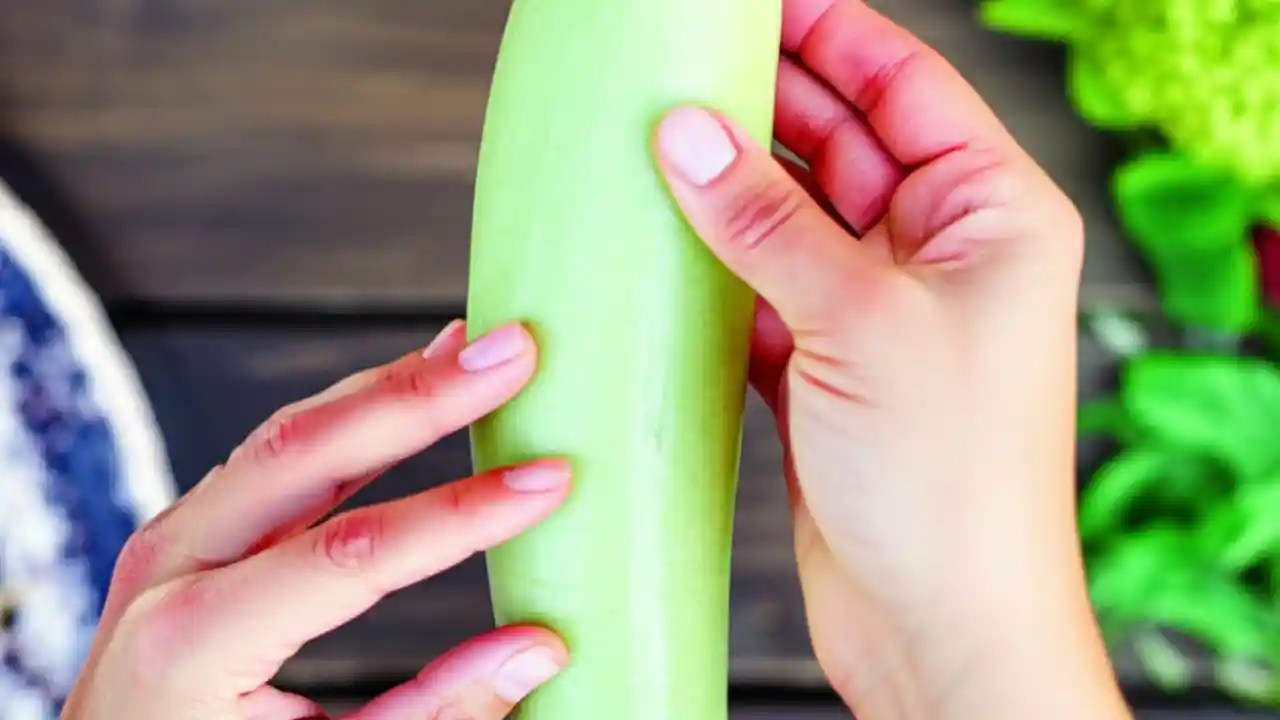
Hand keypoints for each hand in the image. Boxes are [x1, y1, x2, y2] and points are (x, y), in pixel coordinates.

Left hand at [62, 322, 570, 719]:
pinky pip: (274, 452)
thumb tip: (538, 648)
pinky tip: (412, 388)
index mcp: (192, 644)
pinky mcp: (189, 530)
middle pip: (305, 453)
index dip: (459, 515)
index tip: (547, 480)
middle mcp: (168, 570)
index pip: (351, 556)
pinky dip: (353, 413)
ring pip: (288, 433)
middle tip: (511, 351)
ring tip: (473, 349)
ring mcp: (172, 539)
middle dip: (421, 396)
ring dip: (390, 387)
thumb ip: (433, 713)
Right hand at [655, 1, 1128, 717]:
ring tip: (654, 142)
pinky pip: (762, 289)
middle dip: (765, 101)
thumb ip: (768, 223)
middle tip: (678, 66)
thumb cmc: (950, 482)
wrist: (940, 627)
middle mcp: (942, 255)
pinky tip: (663, 242)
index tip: (753, 1)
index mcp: (992, 216)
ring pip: (793, 218)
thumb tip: (685, 134)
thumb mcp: (861, 322)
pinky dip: (714, 267)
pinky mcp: (826, 370)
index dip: (829, 32)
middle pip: (842, 142)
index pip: (905, 85)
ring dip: (729, 186)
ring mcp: (880, 313)